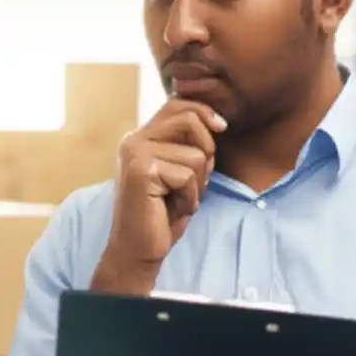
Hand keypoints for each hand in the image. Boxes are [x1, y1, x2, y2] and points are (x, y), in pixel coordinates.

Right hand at [97, 99, 226, 284]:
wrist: (137, 251)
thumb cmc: (161, 215)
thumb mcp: (179, 173)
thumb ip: (188, 146)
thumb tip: (217, 122)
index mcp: (140, 137)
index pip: (177, 104)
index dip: (204, 111)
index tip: (222, 127)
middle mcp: (133, 140)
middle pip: (188, 119)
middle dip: (206, 150)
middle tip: (194, 181)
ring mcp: (135, 154)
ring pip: (195, 155)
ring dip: (197, 184)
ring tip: (177, 200)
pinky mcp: (141, 172)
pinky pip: (187, 176)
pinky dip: (189, 198)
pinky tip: (171, 210)